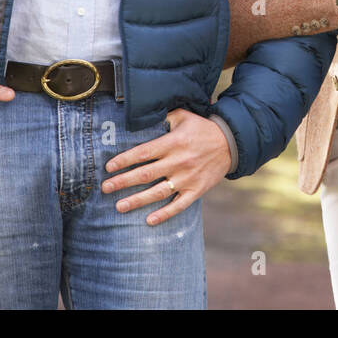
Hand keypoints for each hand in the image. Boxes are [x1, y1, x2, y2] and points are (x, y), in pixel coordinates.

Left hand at [101, 109, 231, 225]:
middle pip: (146, 174)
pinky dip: (165, 214)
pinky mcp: (197, 190)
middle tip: (105, 188)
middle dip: (123, 181)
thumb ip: (163, 117)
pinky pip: (179, 205)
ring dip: (137, 200)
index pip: (144, 152)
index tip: (109, 167)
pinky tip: (149, 220)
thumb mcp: (184, 116)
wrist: (232, 143)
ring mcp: (188, 178)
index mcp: (173, 142)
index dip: (124, 160)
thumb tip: (142, 117)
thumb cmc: (203, 128)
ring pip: (158, 192)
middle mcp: (179, 161)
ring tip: (119, 206)